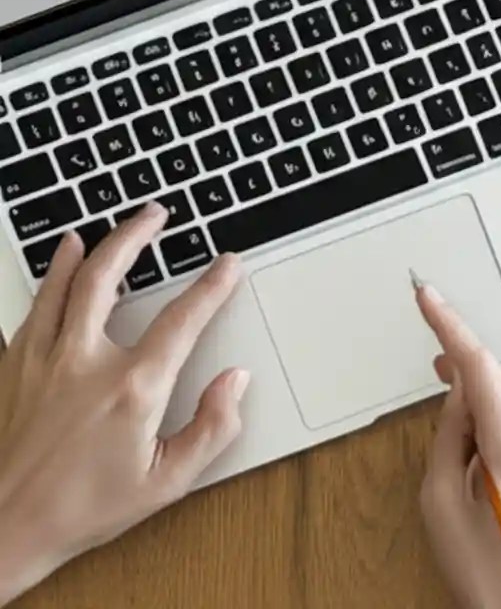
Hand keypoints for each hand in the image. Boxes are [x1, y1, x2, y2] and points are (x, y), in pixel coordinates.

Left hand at [0, 204, 248, 604]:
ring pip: (63, 285)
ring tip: (98, 232)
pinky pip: (32, 312)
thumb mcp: (168, 482)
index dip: (210, 287)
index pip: (182, 320)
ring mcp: (42, 362)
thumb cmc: (85, 510)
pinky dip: (48, 283)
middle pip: (109, 277)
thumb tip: (235, 382)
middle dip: (135, 237)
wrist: (4, 528)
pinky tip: (55, 272)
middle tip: (154, 214)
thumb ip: (212, 427)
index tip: (226, 266)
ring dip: (86, 252)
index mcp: (132, 388)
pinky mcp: (13, 371)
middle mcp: (84, 362)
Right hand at [417, 285, 500, 608]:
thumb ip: (448, 433)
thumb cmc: (489, 575)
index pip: (477, 363)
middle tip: (444, 410)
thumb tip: (458, 390)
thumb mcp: (439, 502)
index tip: (428, 296)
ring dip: (497, 417)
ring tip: (477, 475)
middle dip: (472, 388)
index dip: (448, 325)